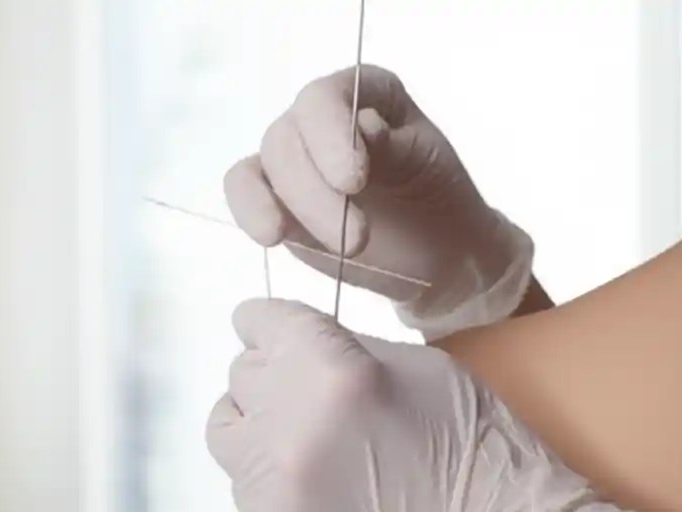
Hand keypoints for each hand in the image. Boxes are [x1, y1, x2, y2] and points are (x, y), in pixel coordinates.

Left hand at [206, 298, 636, 511]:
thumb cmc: (470, 442)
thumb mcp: (415, 364)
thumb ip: (341, 346)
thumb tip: (294, 342)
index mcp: (331, 372)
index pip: (261, 322)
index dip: (270, 323)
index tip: (278, 330)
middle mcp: (288, 427)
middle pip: (244, 373)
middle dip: (275, 371)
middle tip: (310, 387)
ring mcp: (273, 485)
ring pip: (226, 426)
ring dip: (255, 419)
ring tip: (295, 429)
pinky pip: (241, 481)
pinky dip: (265, 471)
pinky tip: (310, 477)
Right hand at [224, 66, 533, 339]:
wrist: (436, 250)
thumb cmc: (437, 198)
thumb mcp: (427, 166)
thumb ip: (394, 146)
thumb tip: (362, 125)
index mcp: (363, 92)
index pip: (324, 99)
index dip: (330, 135)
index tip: (353, 182)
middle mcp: (319, 117)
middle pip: (287, 138)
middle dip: (315, 193)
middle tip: (357, 239)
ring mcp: (293, 157)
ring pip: (262, 167)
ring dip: (290, 208)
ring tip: (335, 249)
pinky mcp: (274, 197)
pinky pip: (244, 192)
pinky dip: (250, 211)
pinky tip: (271, 236)